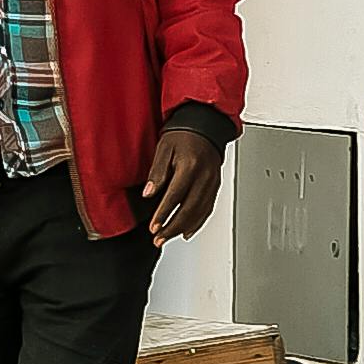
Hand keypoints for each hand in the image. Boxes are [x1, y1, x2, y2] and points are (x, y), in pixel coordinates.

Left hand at [141, 104, 228, 244]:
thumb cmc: (183, 134)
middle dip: (172, 227)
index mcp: (190, 166)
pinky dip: (197, 222)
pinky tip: (187, 231)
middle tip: (159, 238)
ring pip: (199, 212)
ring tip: (169, 237)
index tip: (153, 227)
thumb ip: (156, 172)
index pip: (175, 196)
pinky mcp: (215, 185)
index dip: (163, 214)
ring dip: (183, 228)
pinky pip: (207, 208)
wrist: (205, 125)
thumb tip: (148, 193)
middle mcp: (204, 176)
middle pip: (189, 209)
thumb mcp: (164, 148)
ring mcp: (212, 182)